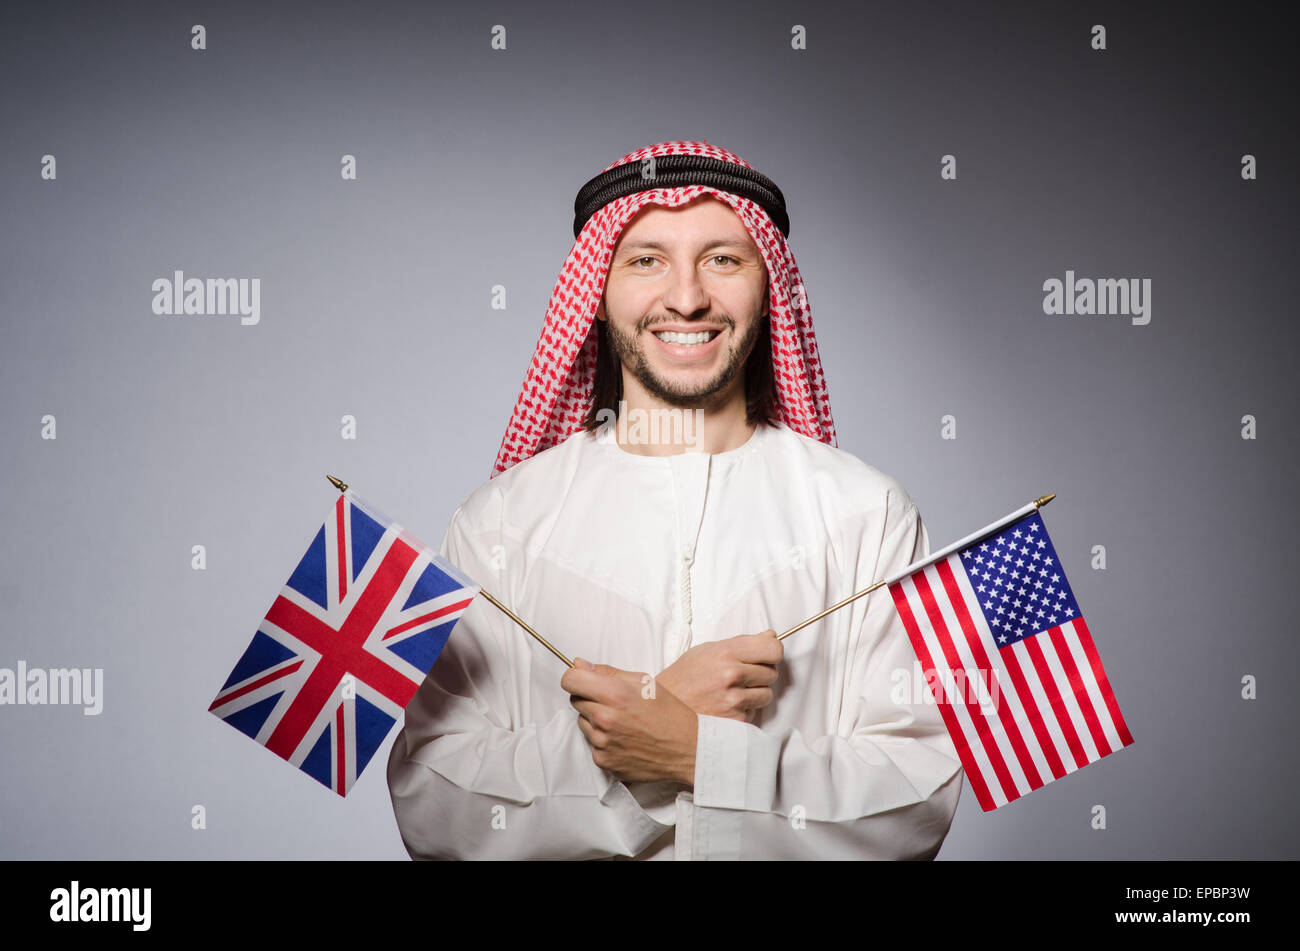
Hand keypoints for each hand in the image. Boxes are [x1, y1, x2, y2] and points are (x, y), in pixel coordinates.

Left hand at [561, 659, 697, 787]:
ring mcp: (602, 743)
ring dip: (595, 719)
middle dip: (589, 697)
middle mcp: (604, 719)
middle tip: (613, 701)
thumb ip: (608, 672)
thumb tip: (580, 664)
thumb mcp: (644, 682)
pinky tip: (624, 738)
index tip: (583, 679)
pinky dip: (603, 740)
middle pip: (574, 700)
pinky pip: (592, 744)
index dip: (576, 676)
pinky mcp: (603, 761)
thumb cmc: (669, 713)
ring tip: (622, 721)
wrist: (686, 749)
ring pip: (582, 723)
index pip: (570, 680)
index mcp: (614, 694)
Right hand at [655, 630, 782, 721]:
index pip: (773, 649)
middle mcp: (732, 675)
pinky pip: (754, 712)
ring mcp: (733, 700)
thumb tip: (771, 636)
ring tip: (732, 691)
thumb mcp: (706, 651)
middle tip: (741, 676)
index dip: (772, 652)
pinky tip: (726, 705)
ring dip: (755, 693)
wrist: (663, 709)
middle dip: (760, 674)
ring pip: (766, 694)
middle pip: (772, 672)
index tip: (766, 655)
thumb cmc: (683, 678)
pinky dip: (744, 710)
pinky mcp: (734, 721)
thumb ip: (741, 643)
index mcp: (726, 652)